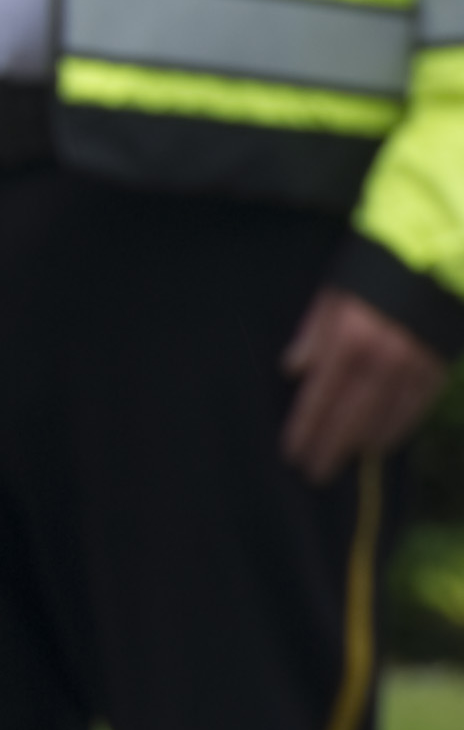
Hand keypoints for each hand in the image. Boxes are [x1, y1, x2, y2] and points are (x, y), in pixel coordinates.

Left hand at [280, 285, 448, 483]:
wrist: (434, 256)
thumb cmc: (371, 273)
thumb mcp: (332, 295)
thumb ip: (313, 335)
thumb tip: (293, 371)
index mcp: (348, 340)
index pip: (320, 398)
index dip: (306, 429)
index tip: (292, 453)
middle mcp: (382, 360)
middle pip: (351, 417)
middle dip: (331, 447)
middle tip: (314, 473)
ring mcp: (414, 367)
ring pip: (386, 418)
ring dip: (363, 444)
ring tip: (345, 461)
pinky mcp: (437, 368)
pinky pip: (416, 409)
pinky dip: (398, 428)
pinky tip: (382, 442)